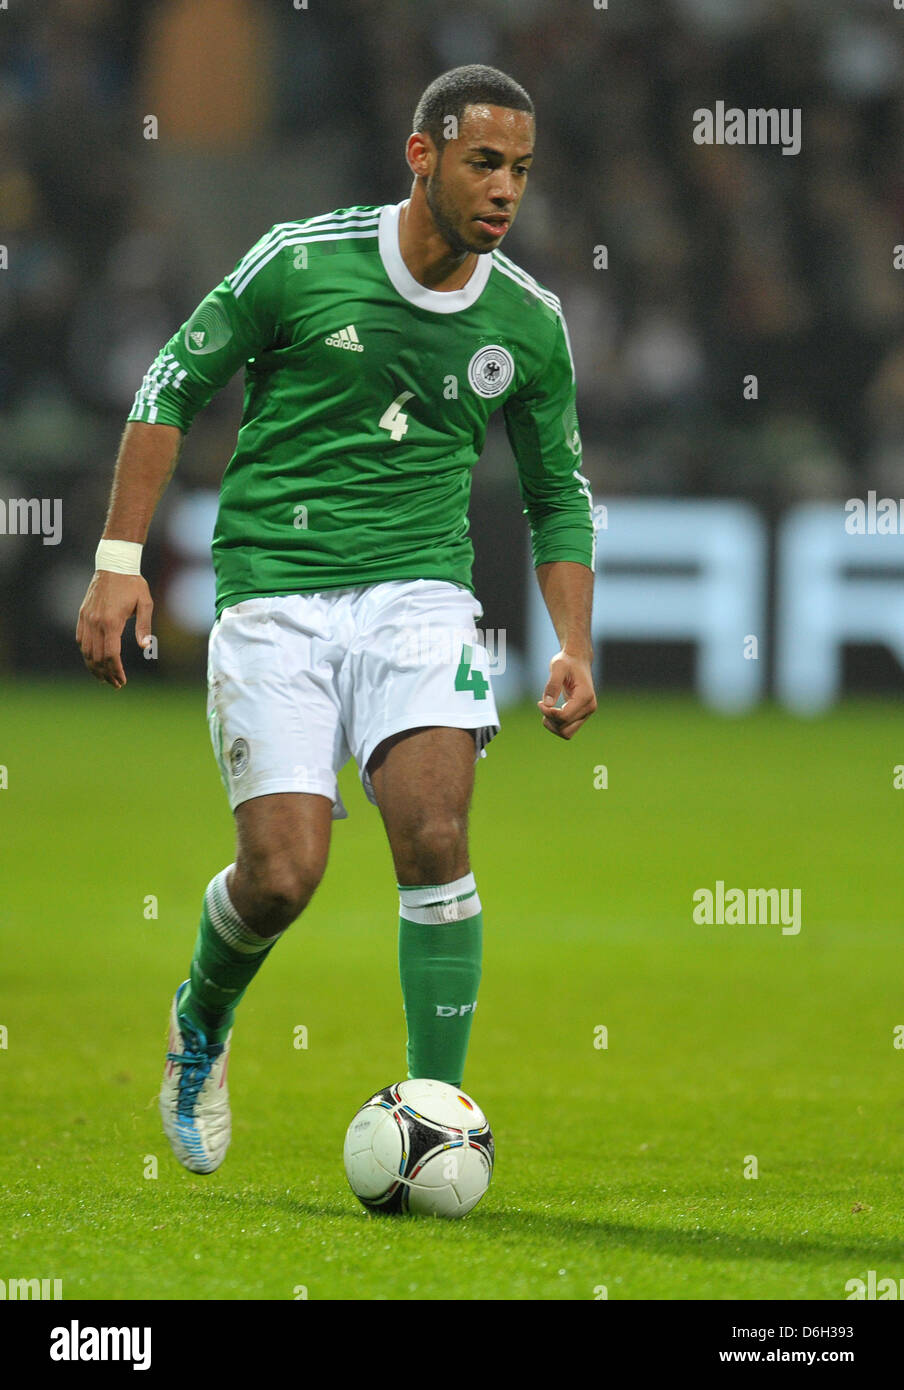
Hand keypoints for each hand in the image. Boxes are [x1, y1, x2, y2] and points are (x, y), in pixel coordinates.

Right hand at [76, 571, 153, 688]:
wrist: (114, 564)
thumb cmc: (133, 584)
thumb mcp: (145, 603)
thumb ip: (144, 627)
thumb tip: (145, 647)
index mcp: (111, 621)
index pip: (110, 654)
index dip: (115, 670)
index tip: (122, 681)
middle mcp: (95, 622)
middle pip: (96, 657)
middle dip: (106, 674)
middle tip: (116, 684)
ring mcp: (86, 619)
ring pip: (86, 651)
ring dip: (94, 667)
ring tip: (104, 678)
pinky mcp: (82, 615)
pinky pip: (80, 639)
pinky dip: (86, 653)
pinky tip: (93, 661)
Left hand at [537, 650, 596, 738]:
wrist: (577, 660)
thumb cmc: (567, 662)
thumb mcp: (557, 667)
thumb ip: (552, 685)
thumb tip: (547, 704)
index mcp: (585, 696)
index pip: (564, 716)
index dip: (548, 713)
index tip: (540, 702)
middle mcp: (589, 707)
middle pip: (565, 729)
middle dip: (550, 720)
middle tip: (543, 705)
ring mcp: (587, 713)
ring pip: (566, 733)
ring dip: (552, 725)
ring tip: (546, 709)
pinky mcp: (582, 715)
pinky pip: (567, 730)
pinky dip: (556, 724)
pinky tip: (551, 711)